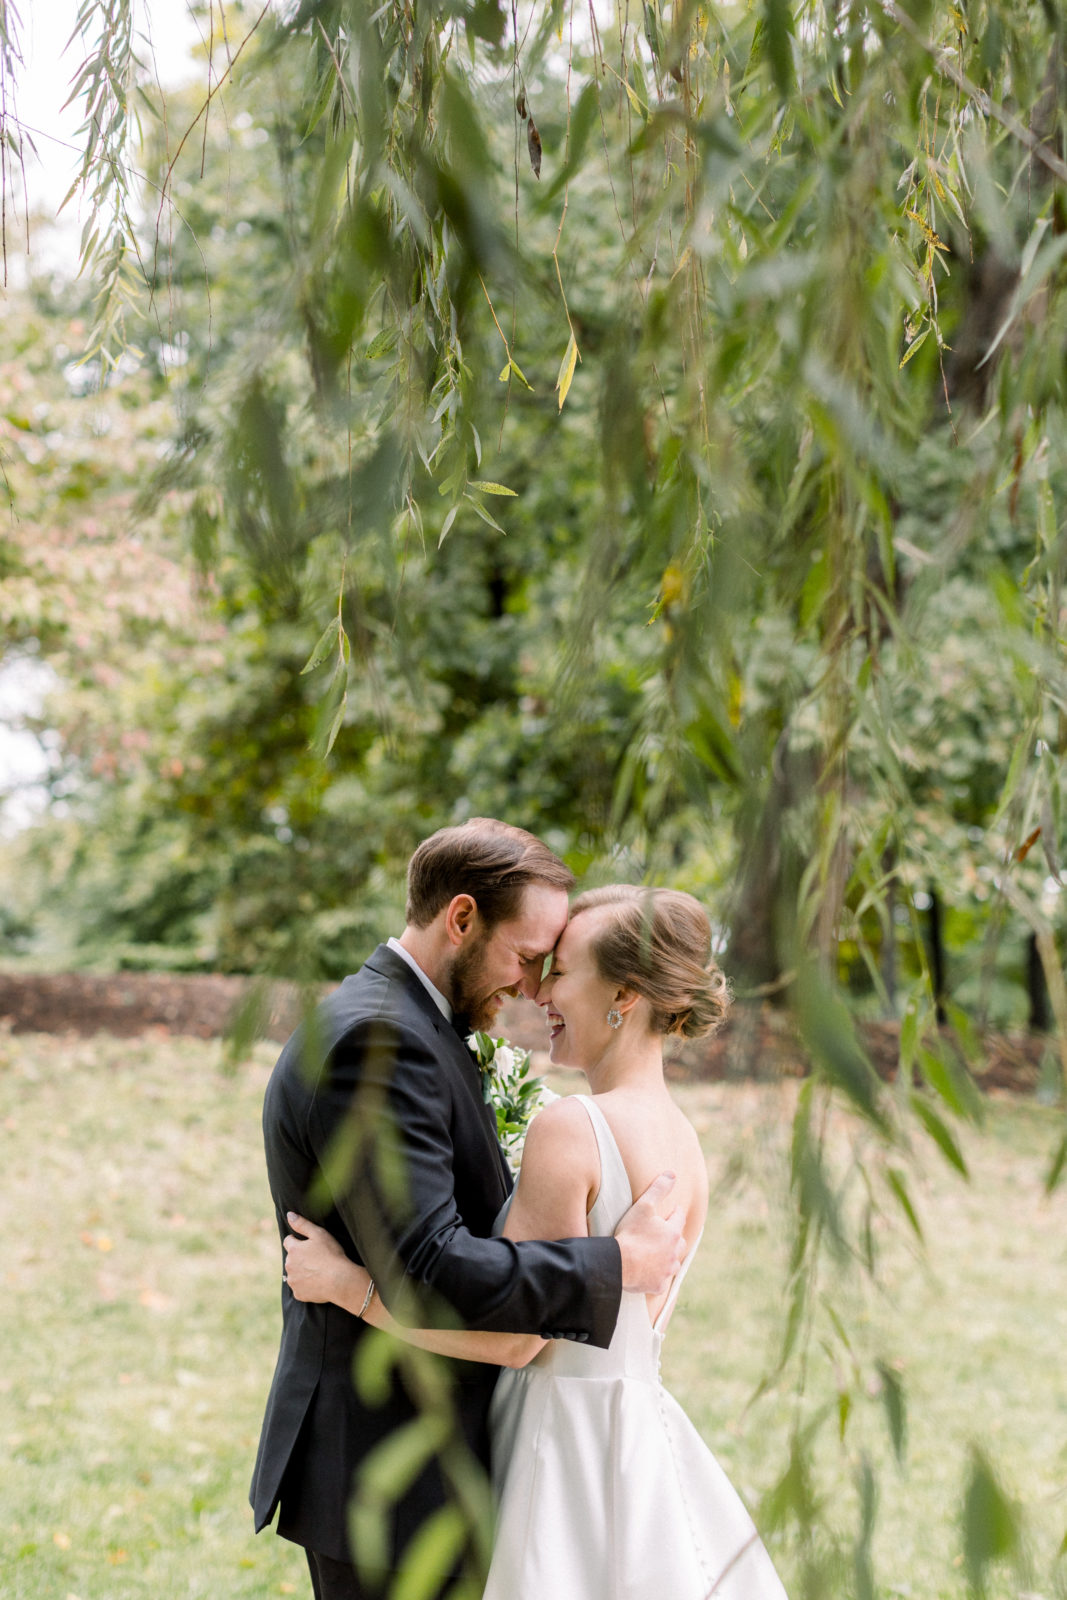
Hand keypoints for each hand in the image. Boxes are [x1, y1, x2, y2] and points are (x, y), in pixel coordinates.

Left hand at [283, 1212, 363, 1305]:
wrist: (340, 1280)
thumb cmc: (331, 1255)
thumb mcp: (319, 1234)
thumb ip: (302, 1224)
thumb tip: (289, 1215)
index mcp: (293, 1250)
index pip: (288, 1241)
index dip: (299, 1241)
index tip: (310, 1244)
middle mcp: (289, 1266)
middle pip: (291, 1258)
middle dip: (300, 1257)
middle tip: (317, 1258)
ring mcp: (293, 1281)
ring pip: (294, 1273)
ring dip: (301, 1271)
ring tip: (318, 1271)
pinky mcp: (299, 1294)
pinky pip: (299, 1288)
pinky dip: (306, 1285)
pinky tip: (317, 1282)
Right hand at [613, 1173, 686, 1295]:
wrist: (619, 1263)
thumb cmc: (630, 1233)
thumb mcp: (644, 1206)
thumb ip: (658, 1189)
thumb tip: (672, 1174)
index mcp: (673, 1233)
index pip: (679, 1218)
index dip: (675, 1213)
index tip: (673, 1210)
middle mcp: (674, 1252)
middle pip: (680, 1243)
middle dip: (675, 1237)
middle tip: (668, 1234)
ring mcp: (667, 1271)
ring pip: (674, 1263)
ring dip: (670, 1258)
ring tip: (662, 1256)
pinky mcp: (658, 1285)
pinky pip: (662, 1281)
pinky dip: (659, 1277)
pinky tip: (652, 1275)